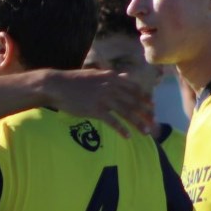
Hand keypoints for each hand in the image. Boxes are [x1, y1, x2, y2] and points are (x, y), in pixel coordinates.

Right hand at [39, 68, 155, 137]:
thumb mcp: (95, 74)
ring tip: (146, 132)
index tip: (152, 106)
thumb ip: (112, 77)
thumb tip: (124, 76)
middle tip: (154, 122)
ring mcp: (104, 98)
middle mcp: (111, 87)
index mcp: (111, 78)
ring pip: (126, 112)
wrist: (57, 85)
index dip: (145, 98)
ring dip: (138, 123)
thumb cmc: (74, 81)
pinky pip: (113, 121)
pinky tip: (128, 136)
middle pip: (133, 101)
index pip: (134, 88)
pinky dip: (121, 129)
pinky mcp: (96, 110)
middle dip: (145, 112)